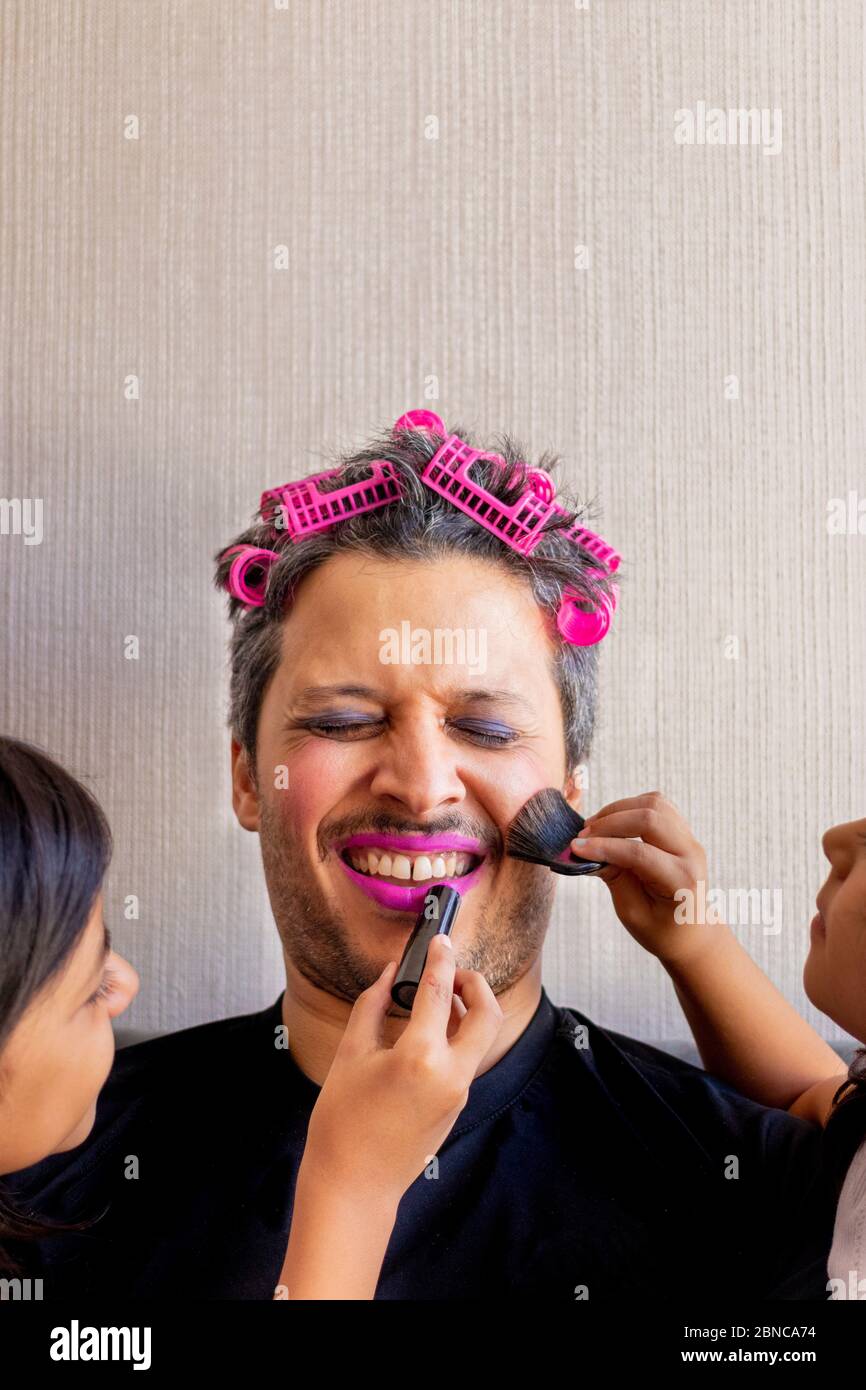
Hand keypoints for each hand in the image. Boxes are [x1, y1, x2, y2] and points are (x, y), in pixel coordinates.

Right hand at [299, 936, 504, 1202]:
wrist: (353, 1184)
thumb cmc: (342, 1121)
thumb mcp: (350, 1054)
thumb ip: (373, 1005)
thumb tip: (390, 973)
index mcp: (421, 1056)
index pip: (439, 990)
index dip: (440, 958)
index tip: (439, 938)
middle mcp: (451, 1073)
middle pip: (487, 1014)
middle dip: (475, 984)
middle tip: (452, 970)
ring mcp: (459, 1092)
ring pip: (481, 1038)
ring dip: (468, 1010)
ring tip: (437, 997)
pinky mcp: (458, 1105)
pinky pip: (467, 1059)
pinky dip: (457, 1035)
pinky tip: (430, 1029)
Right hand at [569, 791, 717, 964]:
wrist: (691, 931)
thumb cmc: (661, 929)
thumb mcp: (632, 913)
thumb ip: (614, 878)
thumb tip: (587, 851)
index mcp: (682, 881)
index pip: (640, 853)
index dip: (604, 847)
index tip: (576, 848)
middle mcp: (691, 854)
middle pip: (650, 818)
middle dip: (610, 822)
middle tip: (583, 836)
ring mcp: (689, 839)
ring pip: (654, 803)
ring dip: (619, 809)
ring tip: (595, 827)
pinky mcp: (682, 831)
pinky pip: (657, 805)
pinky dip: (631, 807)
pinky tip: (613, 823)